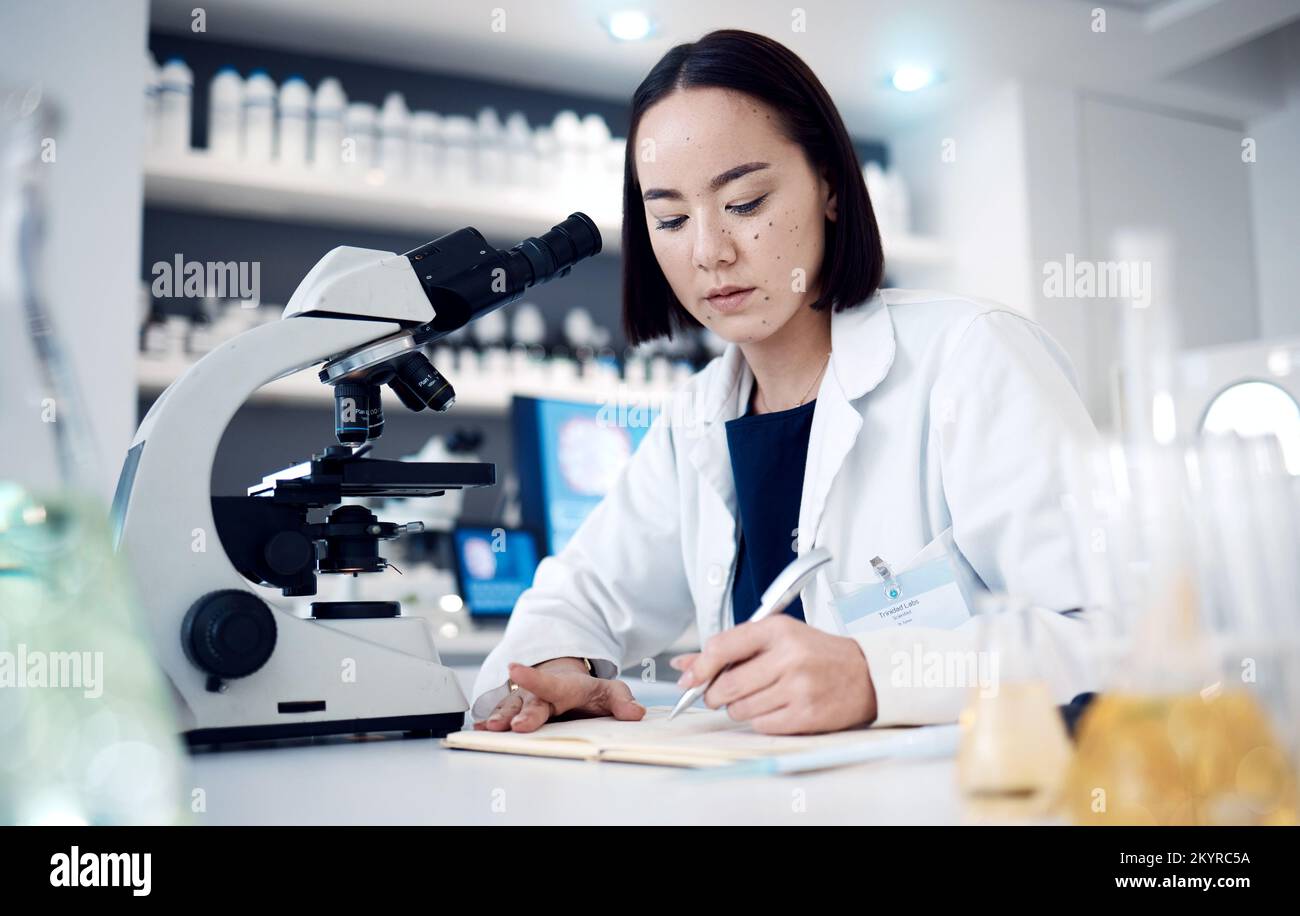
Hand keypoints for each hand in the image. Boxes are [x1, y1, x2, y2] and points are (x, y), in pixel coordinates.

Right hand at [473, 657, 645, 732]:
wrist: (563, 679)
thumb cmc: (584, 690)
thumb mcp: (608, 691)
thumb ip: (622, 701)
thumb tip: (636, 713)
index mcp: (563, 688)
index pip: (549, 683)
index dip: (532, 677)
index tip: (515, 670)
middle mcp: (540, 694)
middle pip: (530, 704)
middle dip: (522, 715)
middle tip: (516, 726)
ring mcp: (525, 703)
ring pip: (510, 709)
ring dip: (500, 718)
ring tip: (490, 727)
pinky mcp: (515, 712)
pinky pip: (501, 715)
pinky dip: (489, 720)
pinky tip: (478, 728)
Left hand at [670, 615, 876, 733]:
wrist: (865, 675)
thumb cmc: (816, 654)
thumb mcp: (777, 637)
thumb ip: (730, 648)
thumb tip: (685, 665)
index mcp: (777, 630)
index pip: (721, 647)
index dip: (698, 667)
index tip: (689, 679)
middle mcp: (788, 657)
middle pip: (726, 685)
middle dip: (714, 694)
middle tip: (720, 693)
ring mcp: (797, 688)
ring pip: (740, 709)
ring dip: (739, 708)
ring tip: (759, 696)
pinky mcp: (804, 715)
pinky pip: (760, 725)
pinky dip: (759, 720)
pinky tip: (774, 708)